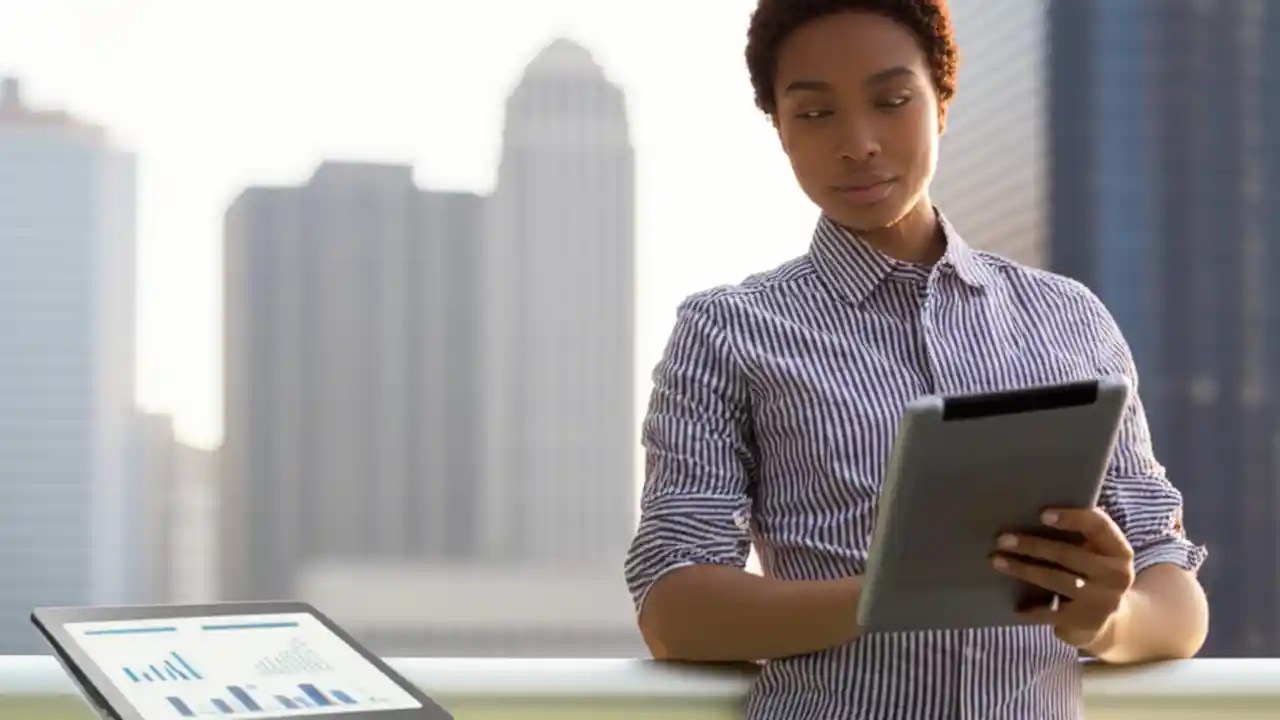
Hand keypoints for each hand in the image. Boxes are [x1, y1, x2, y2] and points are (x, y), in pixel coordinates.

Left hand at [991, 508, 1134, 649]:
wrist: (1111, 622)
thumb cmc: (1093, 574)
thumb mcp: (1097, 554)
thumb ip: (1079, 534)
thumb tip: (1033, 509)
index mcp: (1119, 550)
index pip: (1100, 526)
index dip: (1072, 518)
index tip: (1042, 514)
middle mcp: (1116, 575)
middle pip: (1069, 554)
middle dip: (1032, 545)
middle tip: (1002, 539)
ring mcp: (1102, 601)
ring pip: (1057, 580)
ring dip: (1024, 569)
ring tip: (997, 561)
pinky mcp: (1085, 622)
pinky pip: (1051, 612)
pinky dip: (1030, 609)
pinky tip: (1015, 605)